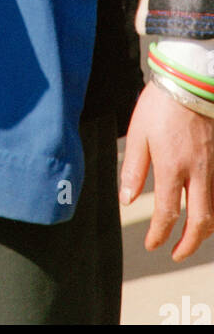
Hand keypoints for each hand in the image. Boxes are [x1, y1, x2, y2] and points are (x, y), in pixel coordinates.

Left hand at [120, 80, 213, 259]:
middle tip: (176, 254)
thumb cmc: (160, 104)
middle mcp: (198, 171)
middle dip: (189, 244)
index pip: (167, 213)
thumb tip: (127, 200)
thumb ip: (133, 169)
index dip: (159, 234)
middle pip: (201, 221)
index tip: (152, 244)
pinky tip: (206, 210)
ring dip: (205, 229)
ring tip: (191, 237)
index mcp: (172, 167)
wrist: (190, 80)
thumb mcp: (138, 134)